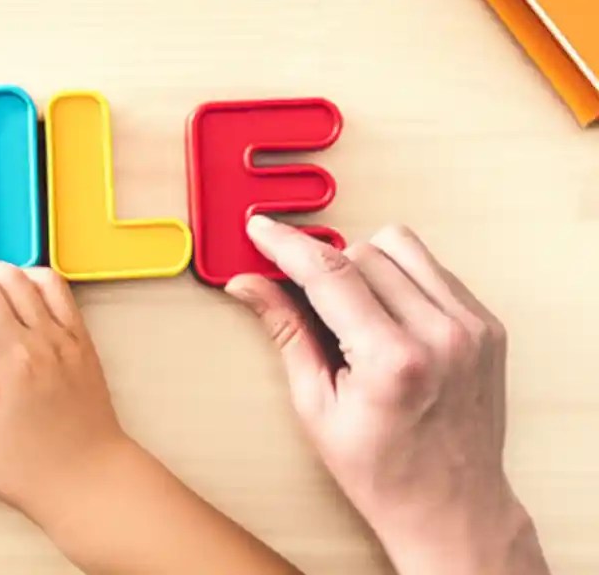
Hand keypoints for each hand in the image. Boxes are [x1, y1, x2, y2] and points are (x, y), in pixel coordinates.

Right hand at [226, 216, 549, 574]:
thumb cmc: (383, 470)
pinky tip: (388, 315)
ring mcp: (472, 327)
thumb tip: (249, 284)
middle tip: (305, 296)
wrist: (451, 506)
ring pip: (402, 247)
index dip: (286, 244)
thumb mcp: (316, 405)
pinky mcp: (488, 325)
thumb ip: (285, 331)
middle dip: (325, 267)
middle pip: (363, 253)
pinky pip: (434, 269)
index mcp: (392, 361)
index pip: (328, 274)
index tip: (261, 230)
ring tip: (353, 308)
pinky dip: (402, 278)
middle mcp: (440, 335)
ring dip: (366, 263)